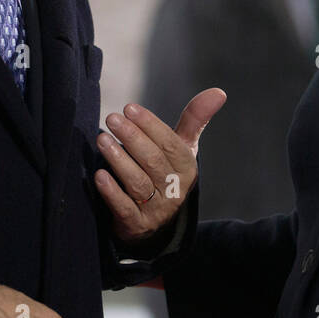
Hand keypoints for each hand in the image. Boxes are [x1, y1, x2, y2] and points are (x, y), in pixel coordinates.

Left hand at [94, 88, 226, 244]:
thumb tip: (219, 91)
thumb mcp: (181, 149)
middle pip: (153, 161)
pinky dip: (112, 192)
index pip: (170, 144)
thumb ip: (194, 120)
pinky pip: (125, 208)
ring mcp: (157, 210)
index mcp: (187, 168)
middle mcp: (175, 189)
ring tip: (102, 140)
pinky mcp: (137, 226)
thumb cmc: (166, 173)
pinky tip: (99, 175)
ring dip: (119, 160)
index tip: (129, 108)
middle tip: (112, 118)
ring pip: (138, 182)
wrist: (154, 222)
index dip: (150, 125)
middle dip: (132, 138)